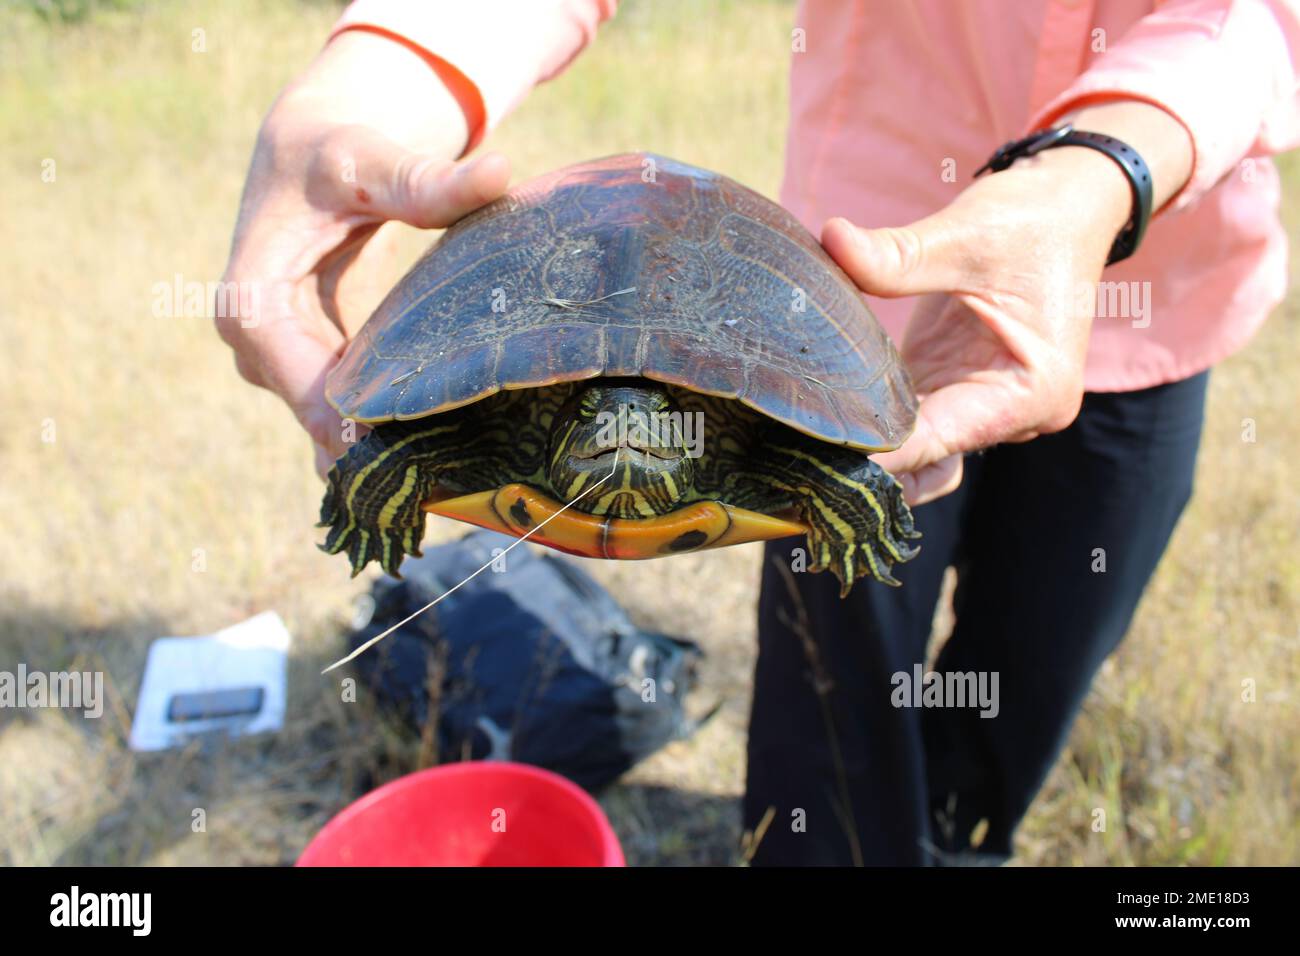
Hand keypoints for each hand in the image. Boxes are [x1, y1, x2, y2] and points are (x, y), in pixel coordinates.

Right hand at [216, 31, 509, 475]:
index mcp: (252, 293)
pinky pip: (343, 409)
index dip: (329, 410)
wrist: (318, 147)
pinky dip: (381, 430)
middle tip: (429, 486)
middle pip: (311, 408)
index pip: (286, 368)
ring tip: (437, 487)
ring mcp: (283, 357)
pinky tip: (433, 463)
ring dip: (376, 449)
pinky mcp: (313, 363)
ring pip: (327, 420)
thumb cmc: (339, 150)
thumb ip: (429, 180)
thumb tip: (499, 173)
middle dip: (365, 445)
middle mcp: (257, 338)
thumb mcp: (375, 161)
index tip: (381, 446)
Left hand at [827, 101, 1191, 504]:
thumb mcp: (964, 235)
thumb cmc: (1032, 221)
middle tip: (792, 465)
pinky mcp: (957, 390)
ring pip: (918, 452)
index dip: (874, 454)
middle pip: (927, 460)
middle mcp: (1013, 414)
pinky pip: (912, 423)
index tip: (814, 458)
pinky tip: (819, 422)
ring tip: (796, 452)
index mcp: (1030, 392)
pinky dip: (874, 424)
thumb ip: (896, 254)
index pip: (936, 441)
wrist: (1068, 204)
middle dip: (865, 466)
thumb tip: (830, 240)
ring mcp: (984, 406)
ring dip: (867, 451)